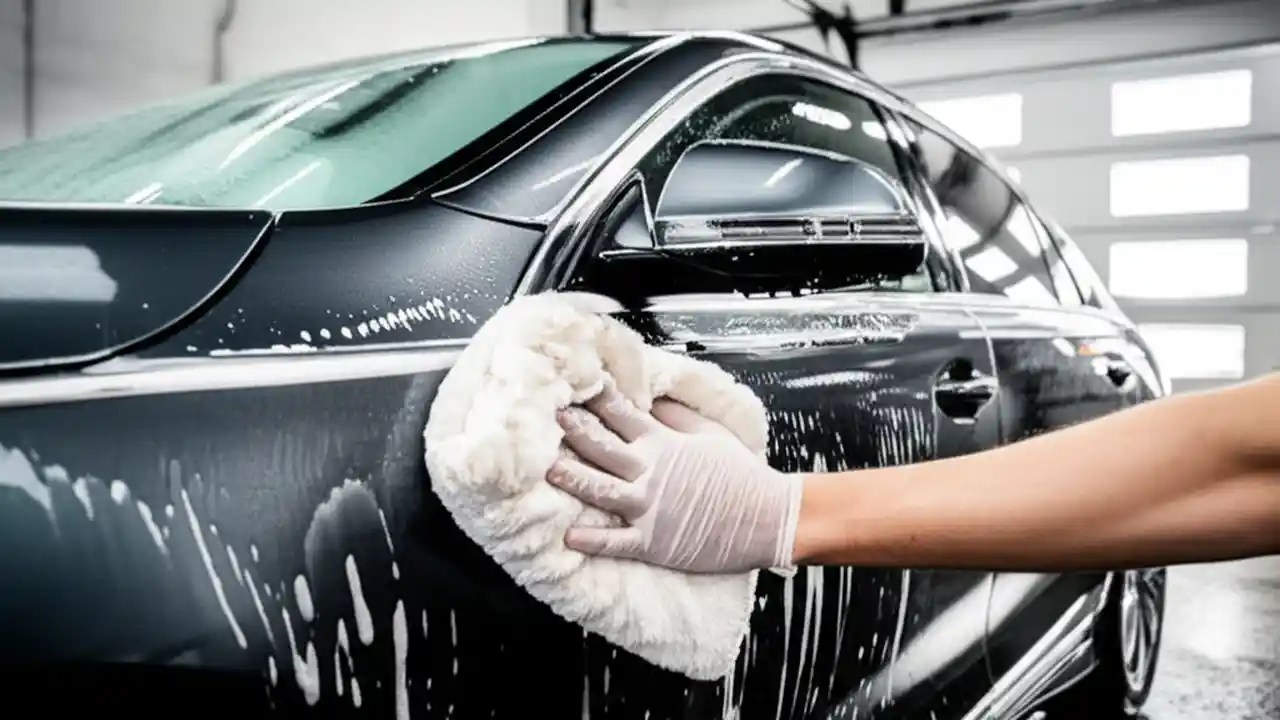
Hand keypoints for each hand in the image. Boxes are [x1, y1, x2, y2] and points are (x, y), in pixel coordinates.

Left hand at [546, 384, 801, 573]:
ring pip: (600, 490)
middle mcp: (651, 473)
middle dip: (573, 431)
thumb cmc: (742, 475)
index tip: (573, 385)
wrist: (769, 518)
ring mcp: (649, 509)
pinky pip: (616, 541)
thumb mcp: (710, 434)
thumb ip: (676, 417)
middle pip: (601, 448)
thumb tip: (649, 400)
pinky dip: (592, 540)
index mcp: (664, 444)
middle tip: (547, 417)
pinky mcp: (653, 542)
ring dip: (572, 479)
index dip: (595, 399)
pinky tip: (569, 537)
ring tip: (546, 469)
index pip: (621, 414)